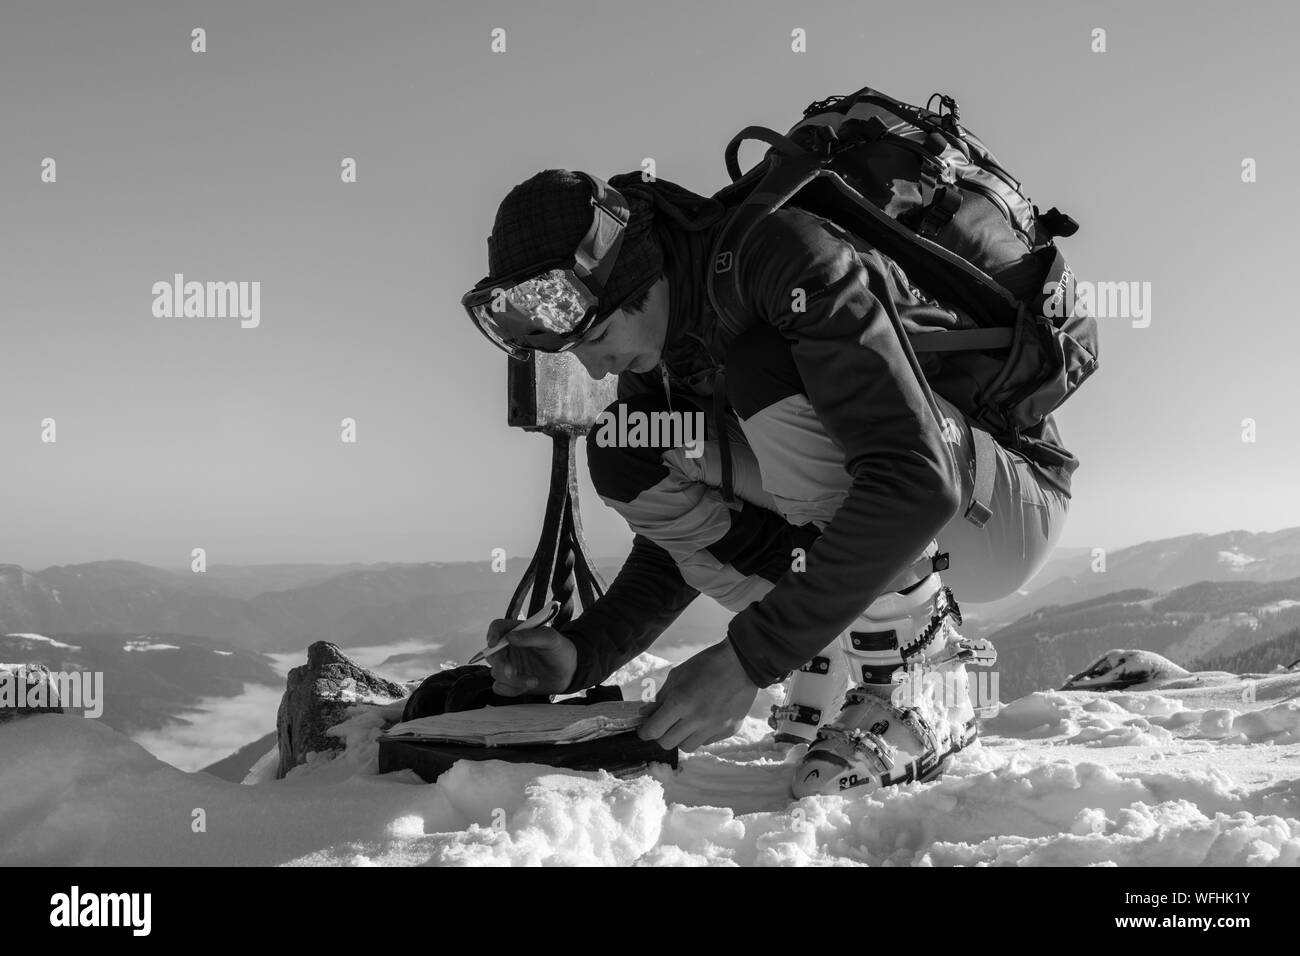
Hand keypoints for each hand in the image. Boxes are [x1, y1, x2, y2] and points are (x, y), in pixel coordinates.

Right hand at [484, 619, 577, 696]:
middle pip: (492, 654)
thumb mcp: (551, 639)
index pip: (497, 628)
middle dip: (500, 664)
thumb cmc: (560, 650)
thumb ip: (531, 636)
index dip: (492, 634)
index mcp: (517, 632)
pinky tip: (527, 686)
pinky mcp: (511, 682)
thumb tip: (511, 636)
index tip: (494, 643)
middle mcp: (509, 648)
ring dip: (513, 680)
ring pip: (496, 673)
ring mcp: (509, 665)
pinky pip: (499, 687)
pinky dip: (511, 690)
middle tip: (512, 672)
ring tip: (534, 681)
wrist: (569, 672)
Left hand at [638, 639, 758, 751]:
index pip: (654, 730)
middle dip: (661, 735)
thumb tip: (645, 714)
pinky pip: (706, 741)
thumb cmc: (707, 664)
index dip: (645, 732)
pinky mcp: (728, 731)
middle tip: (664, 724)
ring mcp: (714, 727)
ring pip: (687, 747)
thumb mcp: (677, 675)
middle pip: (667, 743)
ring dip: (681, 737)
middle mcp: (697, 719)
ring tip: (685, 722)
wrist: (742, 663)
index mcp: (680, 702)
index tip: (644, 730)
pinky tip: (704, 719)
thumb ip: (660, 697)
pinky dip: (700, 734)